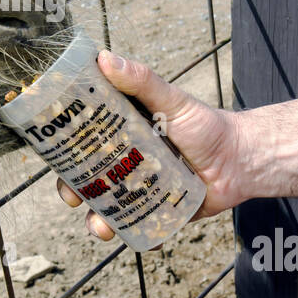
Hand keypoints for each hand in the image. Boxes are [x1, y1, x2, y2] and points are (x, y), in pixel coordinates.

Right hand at [56, 51, 248, 240]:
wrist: (242, 160)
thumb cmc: (207, 124)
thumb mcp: (171, 100)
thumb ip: (142, 81)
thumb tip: (104, 58)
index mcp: (122, 134)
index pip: (83, 143)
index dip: (64, 153)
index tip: (54, 160)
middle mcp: (127, 161)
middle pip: (88, 179)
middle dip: (74, 193)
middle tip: (73, 199)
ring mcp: (142, 188)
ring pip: (109, 207)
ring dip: (98, 221)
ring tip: (102, 227)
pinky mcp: (160, 212)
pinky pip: (140, 227)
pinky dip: (135, 237)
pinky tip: (136, 239)